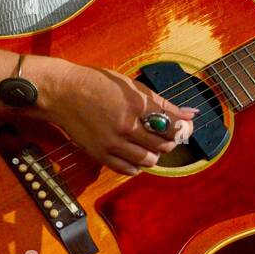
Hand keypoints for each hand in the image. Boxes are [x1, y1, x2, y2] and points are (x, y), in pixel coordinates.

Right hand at [37, 60, 198, 176]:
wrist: (63, 92)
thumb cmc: (97, 84)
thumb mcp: (132, 86)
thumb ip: (161, 103)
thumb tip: (190, 114)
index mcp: (137, 105)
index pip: (174, 126)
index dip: (184, 129)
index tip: (184, 127)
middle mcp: (127, 125)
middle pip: (164, 145)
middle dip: (170, 140)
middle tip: (165, 133)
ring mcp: (113, 142)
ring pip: (149, 160)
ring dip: (154, 154)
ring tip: (149, 143)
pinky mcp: (100, 154)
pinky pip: (128, 169)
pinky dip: (137, 165)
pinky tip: (135, 153)